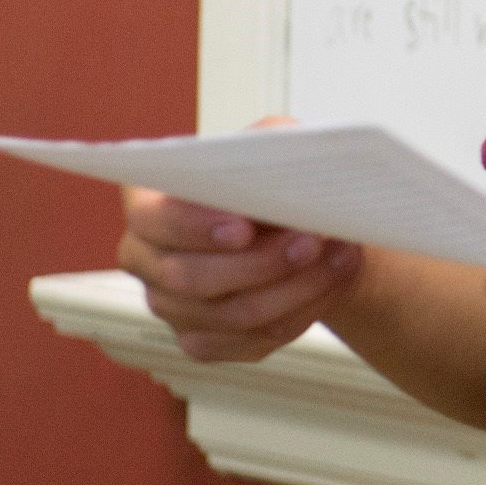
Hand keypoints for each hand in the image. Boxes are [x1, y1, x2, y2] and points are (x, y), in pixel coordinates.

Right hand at [116, 121, 364, 362]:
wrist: (301, 223)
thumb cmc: (276, 180)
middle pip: (188, 277)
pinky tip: (331, 281)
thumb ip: (268, 145)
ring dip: (293, 289)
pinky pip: (249, 342)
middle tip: (310, 242)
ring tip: (338, 256)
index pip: (152, 220)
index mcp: (148, 203)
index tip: (244, 227)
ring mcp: (172, 306)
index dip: (195, 227)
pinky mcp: (203, 341)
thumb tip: (283, 163)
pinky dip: (300, 312)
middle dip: (258, 263)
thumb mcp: (274, 142)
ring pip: (228, 315)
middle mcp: (148, 258)